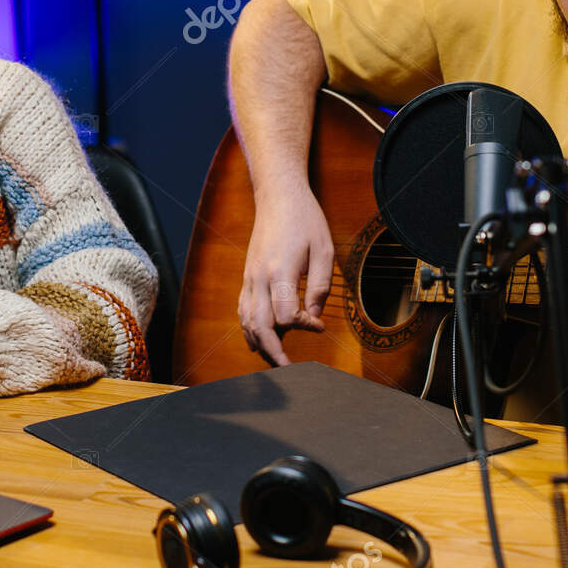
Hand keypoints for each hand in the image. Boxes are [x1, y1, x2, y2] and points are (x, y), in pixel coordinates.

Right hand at [238, 184, 331, 365]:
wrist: (278, 197)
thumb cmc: (305, 220)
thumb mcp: (324, 250)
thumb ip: (321, 287)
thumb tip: (315, 318)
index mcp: (280, 271)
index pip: (286, 315)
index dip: (303, 326)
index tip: (319, 325)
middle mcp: (259, 278)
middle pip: (260, 326)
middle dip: (274, 352)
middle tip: (290, 370)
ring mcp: (249, 278)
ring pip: (247, 322)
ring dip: (261, 345)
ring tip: (278, 361)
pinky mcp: (247, 277)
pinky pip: (243, 311)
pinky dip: (250, 330)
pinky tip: (261, 342)